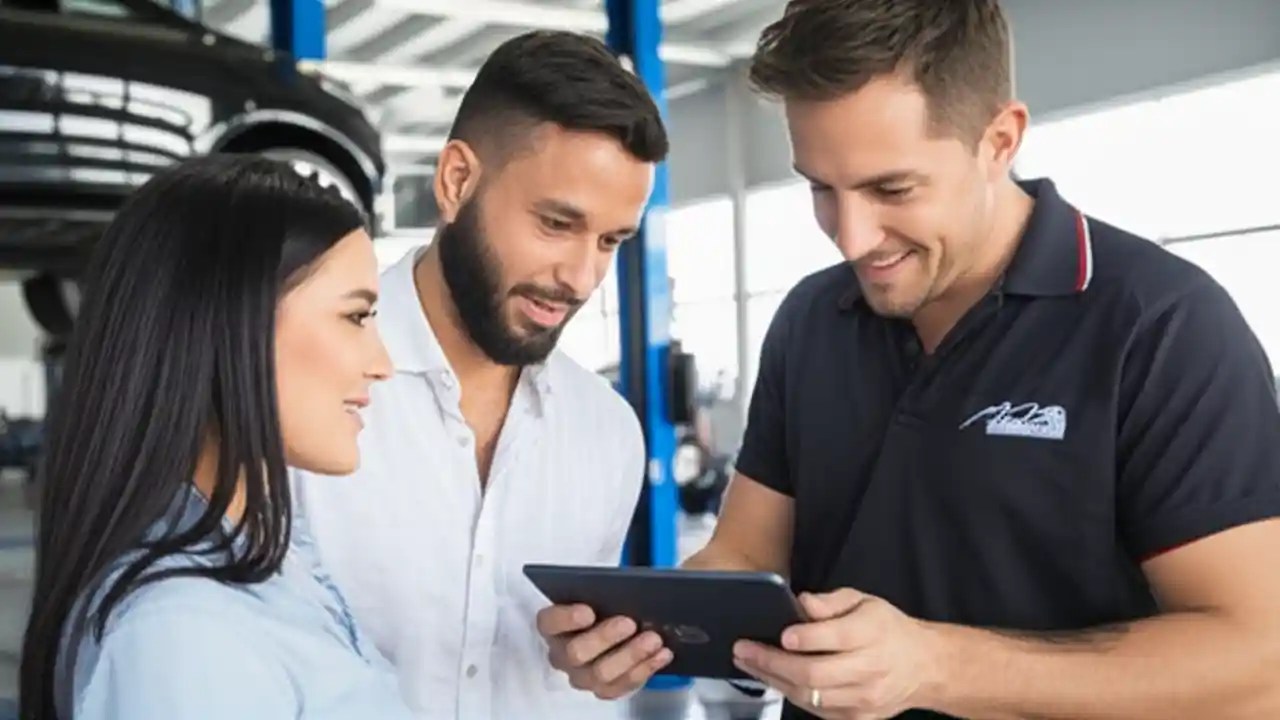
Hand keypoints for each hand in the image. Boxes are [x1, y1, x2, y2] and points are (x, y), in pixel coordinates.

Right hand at [535, 603, 673, 699]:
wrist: (619, 626)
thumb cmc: (605, 606)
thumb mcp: (601, 592)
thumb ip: (605, 591)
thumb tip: (628, 587)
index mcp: (553, 625)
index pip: (549, 622)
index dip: (566, 619)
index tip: (588, 611)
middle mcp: (562, 654)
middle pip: (576, 653)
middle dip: (604, 638)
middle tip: (629, 623)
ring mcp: (582, 676)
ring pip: (601, 674)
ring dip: (630, 656)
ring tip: (653, 639)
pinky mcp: (604, 689)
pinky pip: (622, 686)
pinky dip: (645, 669)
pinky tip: (661, 654)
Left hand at [731, 589, 942, 718]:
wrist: (922, 666)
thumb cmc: (886, 628)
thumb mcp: (863, 601)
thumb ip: (831, 601)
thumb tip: (802, 603)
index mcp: (872, 633)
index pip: (835, 638)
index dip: (805, 638)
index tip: (781, 634)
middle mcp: (870, 669)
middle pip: (815, 674)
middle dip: (772, 663)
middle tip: (743, 650)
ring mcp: (864, 698)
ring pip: (811, 696)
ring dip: (773, 680)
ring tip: (748, 664)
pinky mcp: (858, 718)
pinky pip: (817, 710)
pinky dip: (790, 694)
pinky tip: (772, 678)